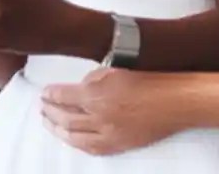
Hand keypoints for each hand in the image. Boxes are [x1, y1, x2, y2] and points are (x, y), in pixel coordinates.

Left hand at [41, 68, 183, 155]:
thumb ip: (93, 79)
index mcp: (96, 94)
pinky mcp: (119, 145)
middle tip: (42, 107)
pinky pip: (92, 148)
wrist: (176, 101)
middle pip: (64, 117)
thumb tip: (80, 87)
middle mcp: (99, 116)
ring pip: (74, 136)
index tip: (44, 92)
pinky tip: (70, 139)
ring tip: (49, 123)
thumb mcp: (116, 69)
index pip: (63, 96)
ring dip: (57, 129)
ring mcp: (109, 133)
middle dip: (49, 112)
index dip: (50, 94)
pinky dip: (77, 143)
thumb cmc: (151, 80)